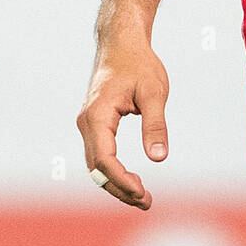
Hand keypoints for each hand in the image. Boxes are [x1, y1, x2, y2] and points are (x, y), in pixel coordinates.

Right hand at [76, 41, 169, 209]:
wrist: (121, 43)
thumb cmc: (139, 64)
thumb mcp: (154, 92)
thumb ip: (155, 124)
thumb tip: (159, 158)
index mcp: (97, 115)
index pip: (104, 159)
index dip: (121, 180)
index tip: (142, 193)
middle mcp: (86, 122)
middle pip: (97, 168)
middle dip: (119, 189)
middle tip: (147, 202)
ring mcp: (87, 124)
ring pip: (96, 164)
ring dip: (116, 183)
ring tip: (142, 196)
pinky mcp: (94, 124)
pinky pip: (99, 155)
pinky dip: (112, 171)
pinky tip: (131, 180)